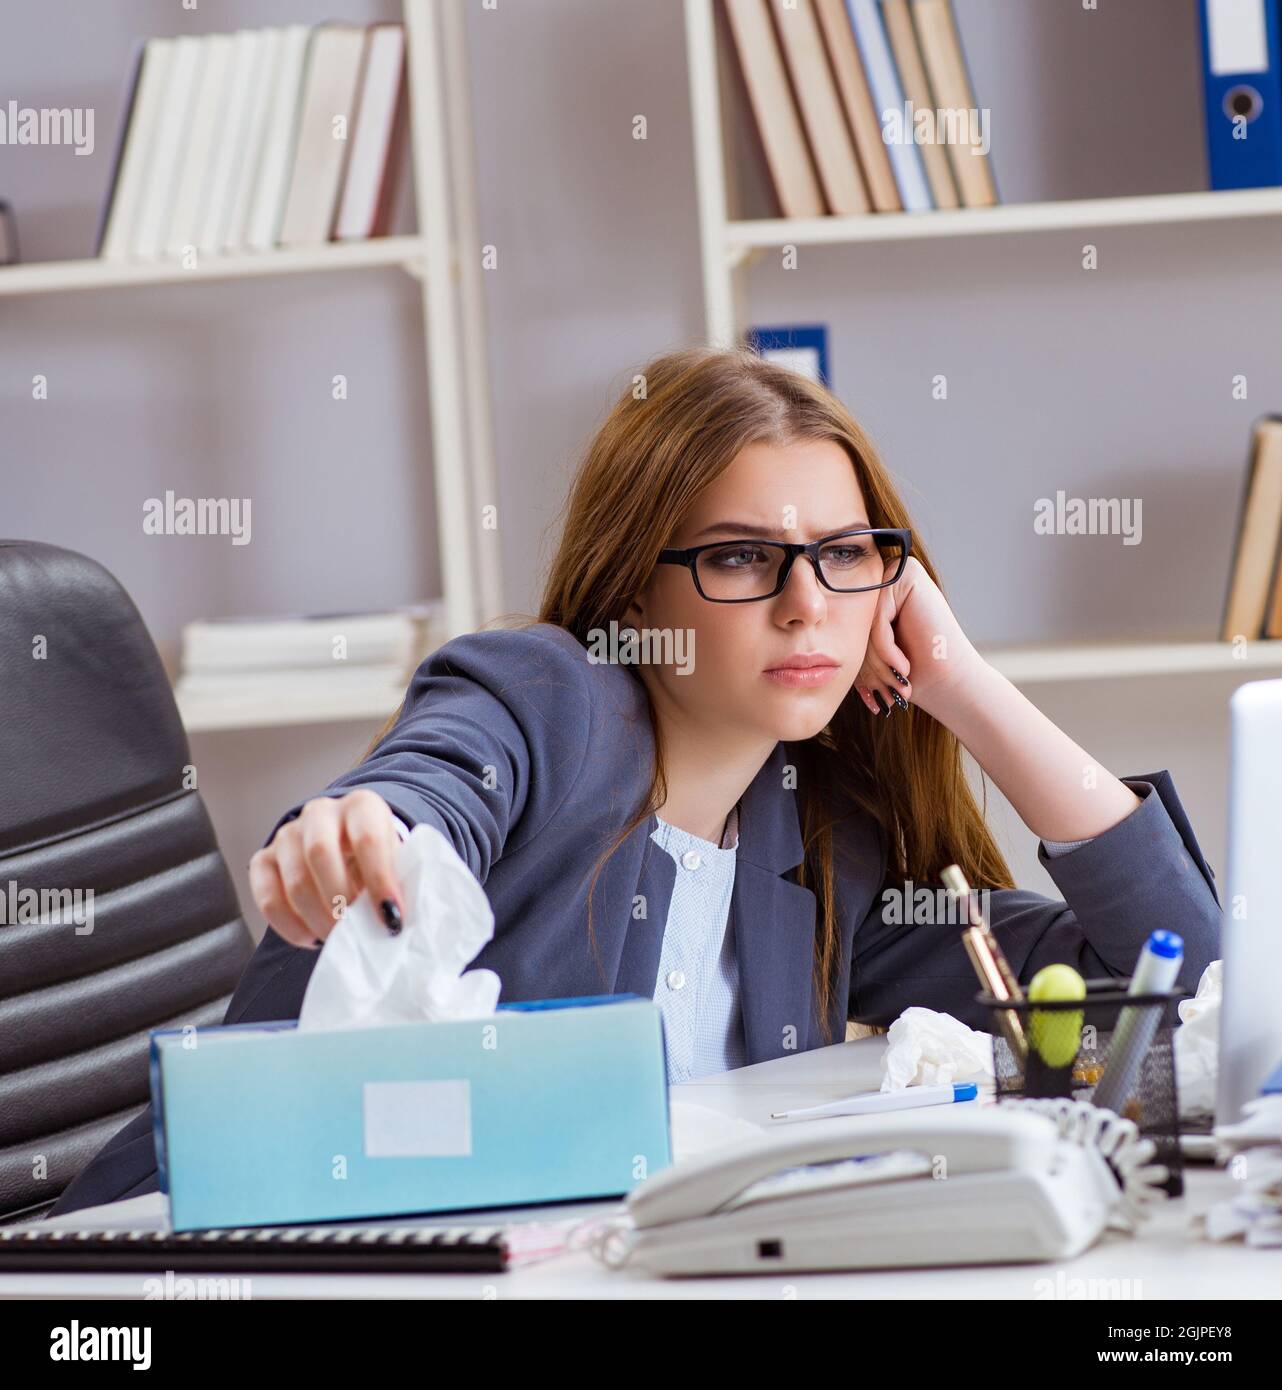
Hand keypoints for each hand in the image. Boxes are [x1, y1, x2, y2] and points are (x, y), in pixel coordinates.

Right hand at [249, 789, 403, 948]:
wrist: (348, 846)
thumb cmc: (377, 858)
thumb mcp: (396, 860)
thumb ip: (397, 882)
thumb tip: (394, 920)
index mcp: (361, 807)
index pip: (367, 838)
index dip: (379, 880)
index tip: (391, 917)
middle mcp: (320, 813)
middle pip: (319, 852)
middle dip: (340, 899)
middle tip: (355, 930)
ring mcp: (287, 835)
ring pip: (295, 879)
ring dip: (317, 918)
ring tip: (338, 937)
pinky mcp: (263, 860)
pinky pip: (267, 897)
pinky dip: (289, 926)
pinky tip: (312, 938)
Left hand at [853, 555, 983, 720]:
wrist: (948, 683)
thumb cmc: (909, 675)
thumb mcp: (867, 657)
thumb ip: (843, 640)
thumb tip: (800, 638)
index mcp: (872, 595)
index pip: (845, 629)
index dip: (857, 665)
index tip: (871, 695)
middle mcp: (883, 579)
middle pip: (853, 624)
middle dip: (868, 666)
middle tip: (886, 693)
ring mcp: (897, 573)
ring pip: (863, 623)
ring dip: (878, 662)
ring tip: (897, 685)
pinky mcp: (908, 577)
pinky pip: (877, 620)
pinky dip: (887, 650)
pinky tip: (904, 667)